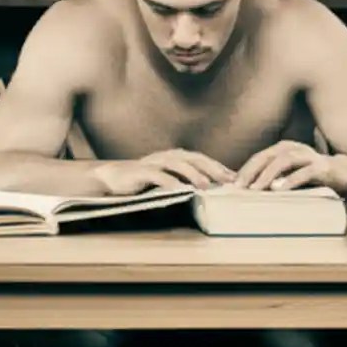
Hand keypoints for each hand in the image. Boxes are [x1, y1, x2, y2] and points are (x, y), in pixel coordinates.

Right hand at [90, 148, 236, 195]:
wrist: (112, 177)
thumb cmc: (142, 180)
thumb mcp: (167, 179)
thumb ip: (184, 180)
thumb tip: (208, 189)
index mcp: (176, 157)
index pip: (202, 160)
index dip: (219, 167)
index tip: (235, 178)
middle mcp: (168, 156)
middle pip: (195, 159)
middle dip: (212, 168)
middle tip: (228, 180)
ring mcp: (155, 162)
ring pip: (178, 165)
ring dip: (193, 174)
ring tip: (206, 185)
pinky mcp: (141, 171)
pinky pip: (158, 176)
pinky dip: (170, 182)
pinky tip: (179, 190)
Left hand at [234, 140, 343, 191]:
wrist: (346, 174)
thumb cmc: (313, 176)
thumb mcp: (289, 174)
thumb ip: (273, 178)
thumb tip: (248, 189)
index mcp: (284, 149)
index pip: (259, 157)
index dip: (244, 170)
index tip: (231, 185)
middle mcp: (294, 148)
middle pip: (267, 156)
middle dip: (251, 171)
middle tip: (238, 187)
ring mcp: (308, 156)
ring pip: (283, 161)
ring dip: (267, 175)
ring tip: (256, 189)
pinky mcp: (322, 167)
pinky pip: (304, 173)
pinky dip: (290, 180)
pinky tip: (279, 190)